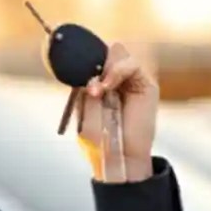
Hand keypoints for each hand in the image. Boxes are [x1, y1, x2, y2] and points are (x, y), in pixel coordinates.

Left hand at [76, 42, 157, 181]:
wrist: (118, 159)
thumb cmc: (99, 141)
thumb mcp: (84, 113)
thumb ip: (87, 89)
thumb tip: (92, 73)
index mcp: (93, 84)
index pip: (87, 59)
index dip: (79, 57)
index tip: (65, 59)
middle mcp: (111, 78)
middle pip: (101, 51)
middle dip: (91, 62)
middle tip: (86, 82)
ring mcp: (129, 80)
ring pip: (116, 52)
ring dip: (104, 68)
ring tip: (97, 91)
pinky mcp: (145, 84)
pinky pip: (131, 64)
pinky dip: (117, 71)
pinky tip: (106, 87)